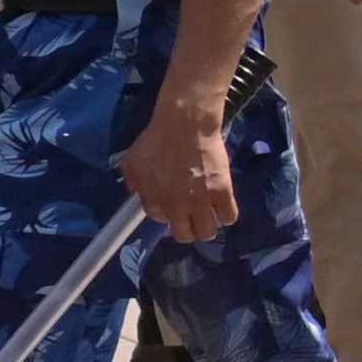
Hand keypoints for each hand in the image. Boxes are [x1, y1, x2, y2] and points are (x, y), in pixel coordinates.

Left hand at [120, 92, 237, 242]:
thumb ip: (134, 183)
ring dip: (206, 226)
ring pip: (208, 232)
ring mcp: (201, 201)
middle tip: (189, 217)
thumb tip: (139, 196)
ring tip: (206, 215)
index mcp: (154, 199)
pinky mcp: (223, 192)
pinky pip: (229, 217)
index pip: (159, 219)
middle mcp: (177, 206)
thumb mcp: (132, 162)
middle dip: (186, 229)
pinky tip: (221, 207)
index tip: (170, 204)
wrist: (185, 125)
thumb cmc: (156, 140)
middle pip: (184, 236)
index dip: (165, 212)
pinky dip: (226, 216)